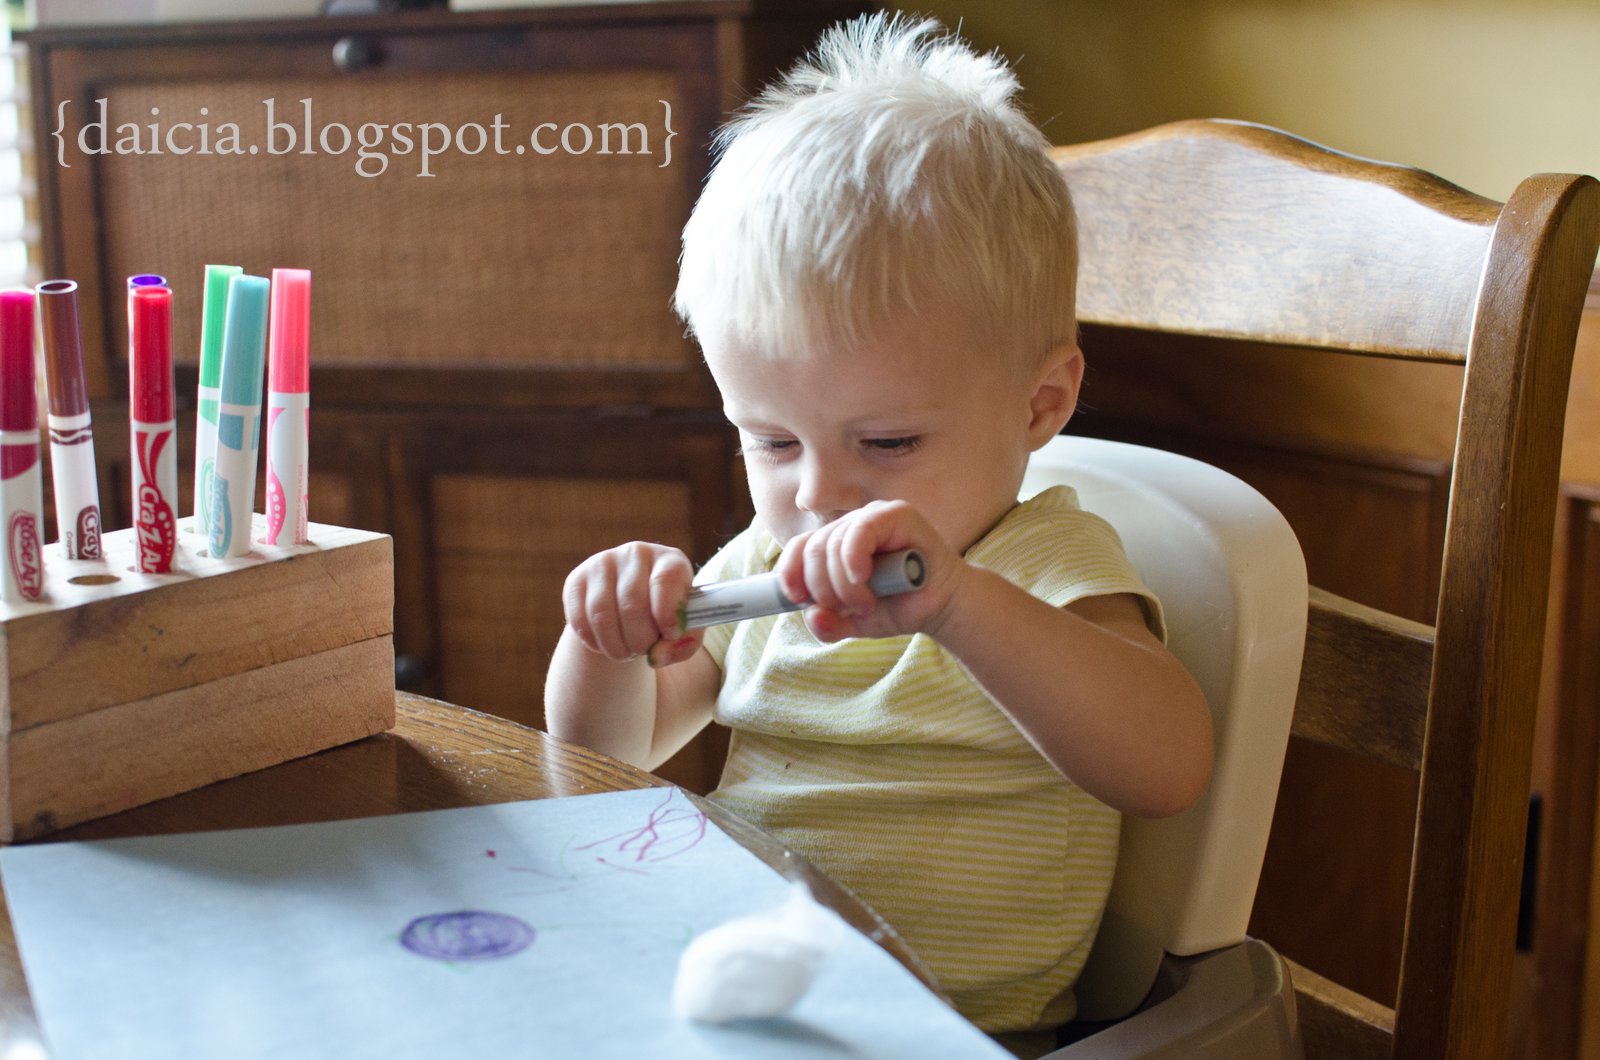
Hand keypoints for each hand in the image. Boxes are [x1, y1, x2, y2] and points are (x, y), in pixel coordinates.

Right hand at [561, 542, 703, 667]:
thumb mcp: (684, 629)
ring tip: (627, 651)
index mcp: (670, 560)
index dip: (668, 614)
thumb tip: (657, 655)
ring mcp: (602, 563)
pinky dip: (594, 643)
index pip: (666, 579)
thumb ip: (683, 644)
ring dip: (616, 646)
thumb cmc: (665, 617)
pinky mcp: (576, 580)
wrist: (630, 608)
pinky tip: (607, 644)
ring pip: (602, 615)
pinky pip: (580, 620)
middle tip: (645, 650)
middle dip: (640, 640)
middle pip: (632, 604)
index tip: (670, 635)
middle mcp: (635, 554)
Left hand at [775, 500, 966, 641]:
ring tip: (867, 604)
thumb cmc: (898, 607)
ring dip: (844, 585)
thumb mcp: (855, 623)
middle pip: (814, 549)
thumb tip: (812, 616)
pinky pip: (860, 531)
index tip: (796, 599)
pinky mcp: (896, 513)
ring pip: (834, 544)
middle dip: (823, 588)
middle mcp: (849, 526)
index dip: (790, 572)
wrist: (942, 606)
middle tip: (848, 611)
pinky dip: (854, 558)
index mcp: (834, 545)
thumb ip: (829, 623)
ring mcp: (872, 517)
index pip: (798, 548)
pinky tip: (863, 577)